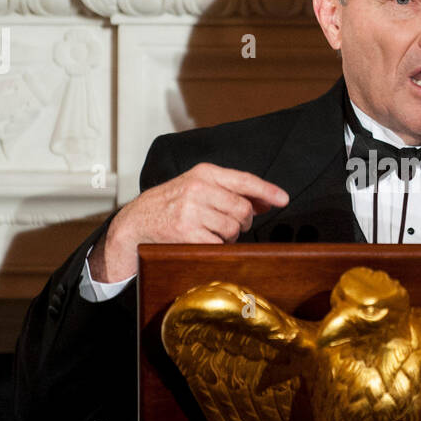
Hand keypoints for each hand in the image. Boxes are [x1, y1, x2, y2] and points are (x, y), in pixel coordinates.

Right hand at [89, 163, 288, 282]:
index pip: (244, 180)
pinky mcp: (186, 234)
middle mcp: (198, 189)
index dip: (267, 191)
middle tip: (231, 224)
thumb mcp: (197, 185)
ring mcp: (192, 211)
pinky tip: (205, 241)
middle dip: (243, 220)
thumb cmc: (171, 203)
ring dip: (229, 236)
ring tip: (212, 232)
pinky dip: (217, 247)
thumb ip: (229, 190)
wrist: (137, 221)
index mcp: (203, 173)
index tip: (284, 199)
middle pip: (243, 209)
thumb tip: (266, 201)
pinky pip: (219, 244)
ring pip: (233, 228)